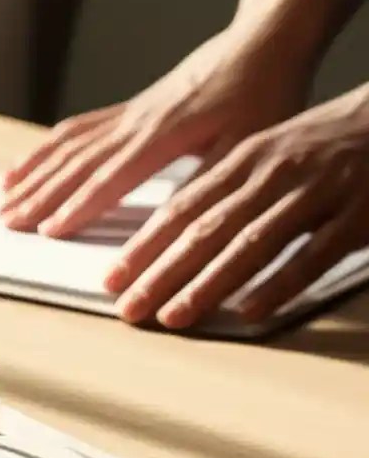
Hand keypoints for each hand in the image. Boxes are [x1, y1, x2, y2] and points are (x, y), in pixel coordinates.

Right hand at [1, 29, 312, 237]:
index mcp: (164, 134)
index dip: (79, 205)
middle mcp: (135, 123)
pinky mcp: (128, 109)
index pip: (111, 177)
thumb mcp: (248, 143)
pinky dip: (45, 149)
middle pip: (76, 163)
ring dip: (33, 173)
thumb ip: (208, 181)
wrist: (262, 42)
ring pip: (67, 146)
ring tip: (2, 196)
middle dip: (40, 195)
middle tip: (8, 221)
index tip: (49, 230)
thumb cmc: (265, 93)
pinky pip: (76, 130)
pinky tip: (26, 163)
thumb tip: (174, 221)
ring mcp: (127, 114)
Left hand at [105, 83, 368, 327]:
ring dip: (208, 284)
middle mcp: (274, 173)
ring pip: (251, 244)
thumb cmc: (328, 142)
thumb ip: (226, 189)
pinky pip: (313, 255)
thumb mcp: (270, 152)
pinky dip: (279, 283)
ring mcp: (317, 192)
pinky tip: (249, 310)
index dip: (144, 245)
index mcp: (246, 158)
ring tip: (174, 315)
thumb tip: (175, 231)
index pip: (182, 208)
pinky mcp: (359, 214)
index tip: (113, 278)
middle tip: (129, 308)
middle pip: (206, 230)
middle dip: (161, 272)